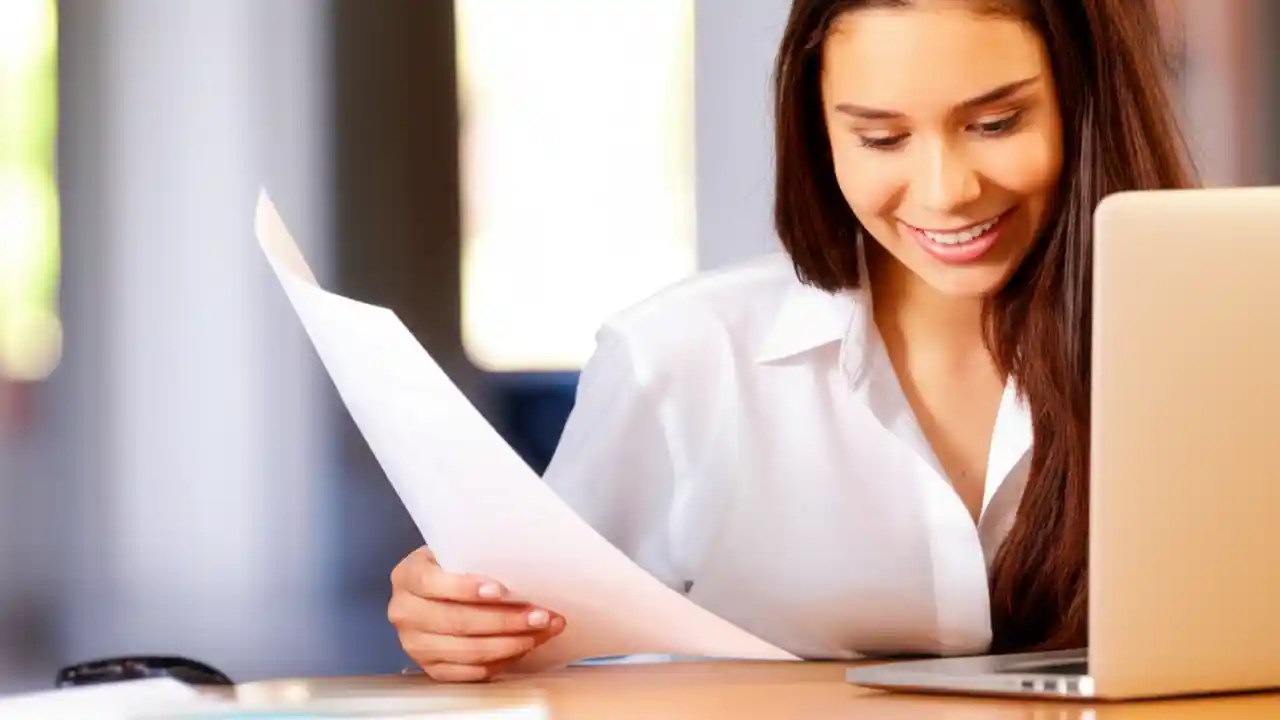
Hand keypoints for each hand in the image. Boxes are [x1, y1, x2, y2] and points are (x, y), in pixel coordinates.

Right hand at [388, 546, 566, 681]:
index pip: (432, 583)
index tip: (501, 590)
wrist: (436, 593)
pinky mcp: (431, 669)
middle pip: (457, 621)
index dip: (466, 588)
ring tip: (541, 631)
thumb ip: (476, 558)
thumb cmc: (454, 568)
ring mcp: (415, 645)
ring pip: (467, 650)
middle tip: (540, 615)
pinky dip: (502, 661)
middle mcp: (405, 613)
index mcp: (407, 577)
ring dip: (511, 643)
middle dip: (505, 620)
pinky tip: (525, 647)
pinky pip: (470, 672)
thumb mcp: (456, 552)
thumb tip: (522, 570)